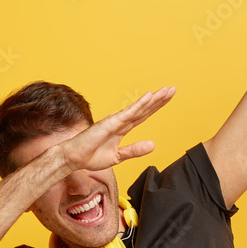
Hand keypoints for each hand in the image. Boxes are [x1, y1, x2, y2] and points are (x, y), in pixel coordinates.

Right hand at [59, 87, 176, 172]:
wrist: (73, 158)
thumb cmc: (91, 155)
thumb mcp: (118, 156)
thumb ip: (135, 150)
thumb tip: (153, 145)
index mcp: (123, 128)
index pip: (144, 114)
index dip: (156, 106)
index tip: (168, 98)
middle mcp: (121, 121)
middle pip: (144, 108)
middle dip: (159, 99)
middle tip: (173, 89)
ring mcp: (116, 120)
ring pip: (139, 108)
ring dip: (153, 99)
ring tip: (166, 91)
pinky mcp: (110, 123)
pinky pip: (128, 112)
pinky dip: (140, 104)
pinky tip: (149, 96)